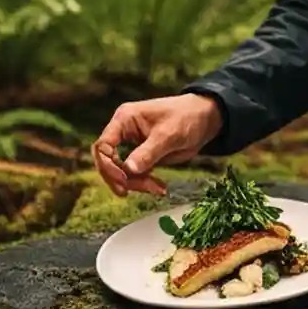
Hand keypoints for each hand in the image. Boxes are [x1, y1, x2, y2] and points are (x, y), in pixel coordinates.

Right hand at [92, 94, 222, 196]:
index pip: (103, 145)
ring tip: (158, 190)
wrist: (205, 119)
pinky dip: (144, 183)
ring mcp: (131, 145)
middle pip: (108, 162)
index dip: (108, 165)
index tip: (123, 179)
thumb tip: (129, 170)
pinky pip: (135, 174)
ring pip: (122, 172)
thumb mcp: (169, 135)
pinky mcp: (142, 156)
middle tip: (138, 190)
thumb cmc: (187, 117)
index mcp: (124, 119)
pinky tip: (160, 189)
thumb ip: (148, 152)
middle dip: (122, 178)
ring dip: (136, 184)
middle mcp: (123, 132)